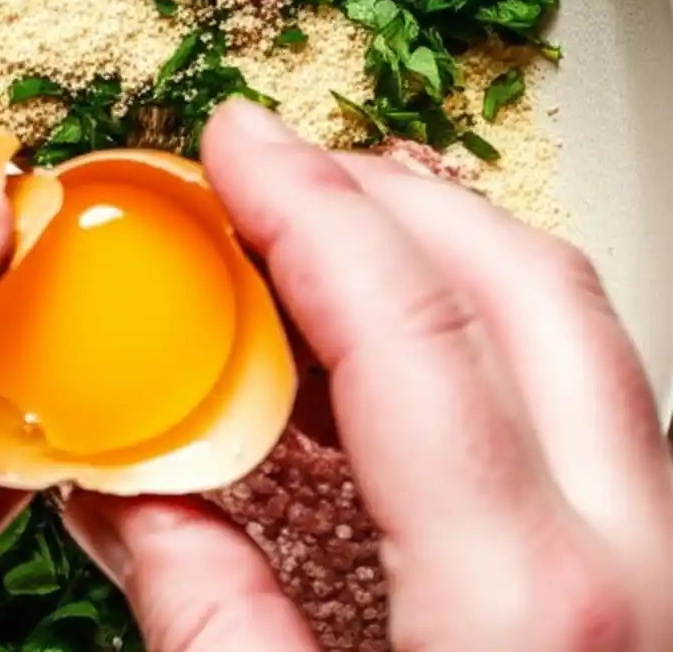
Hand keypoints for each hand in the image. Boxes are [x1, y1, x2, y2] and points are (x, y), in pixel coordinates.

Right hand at [62, 101, 672, 651]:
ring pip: (571, 326)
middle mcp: (628, 557)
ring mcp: (659, 559)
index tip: (235, 148)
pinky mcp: (647, 574)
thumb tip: (132, 502)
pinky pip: (579, 396)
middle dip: (388, 196)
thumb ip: (210, 622)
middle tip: (269, 178)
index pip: (415, 333)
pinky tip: (381, 364)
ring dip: (439, 252)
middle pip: (529, 285)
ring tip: (311, 247)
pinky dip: (477, 332)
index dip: (311, 213)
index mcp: (523, 606)